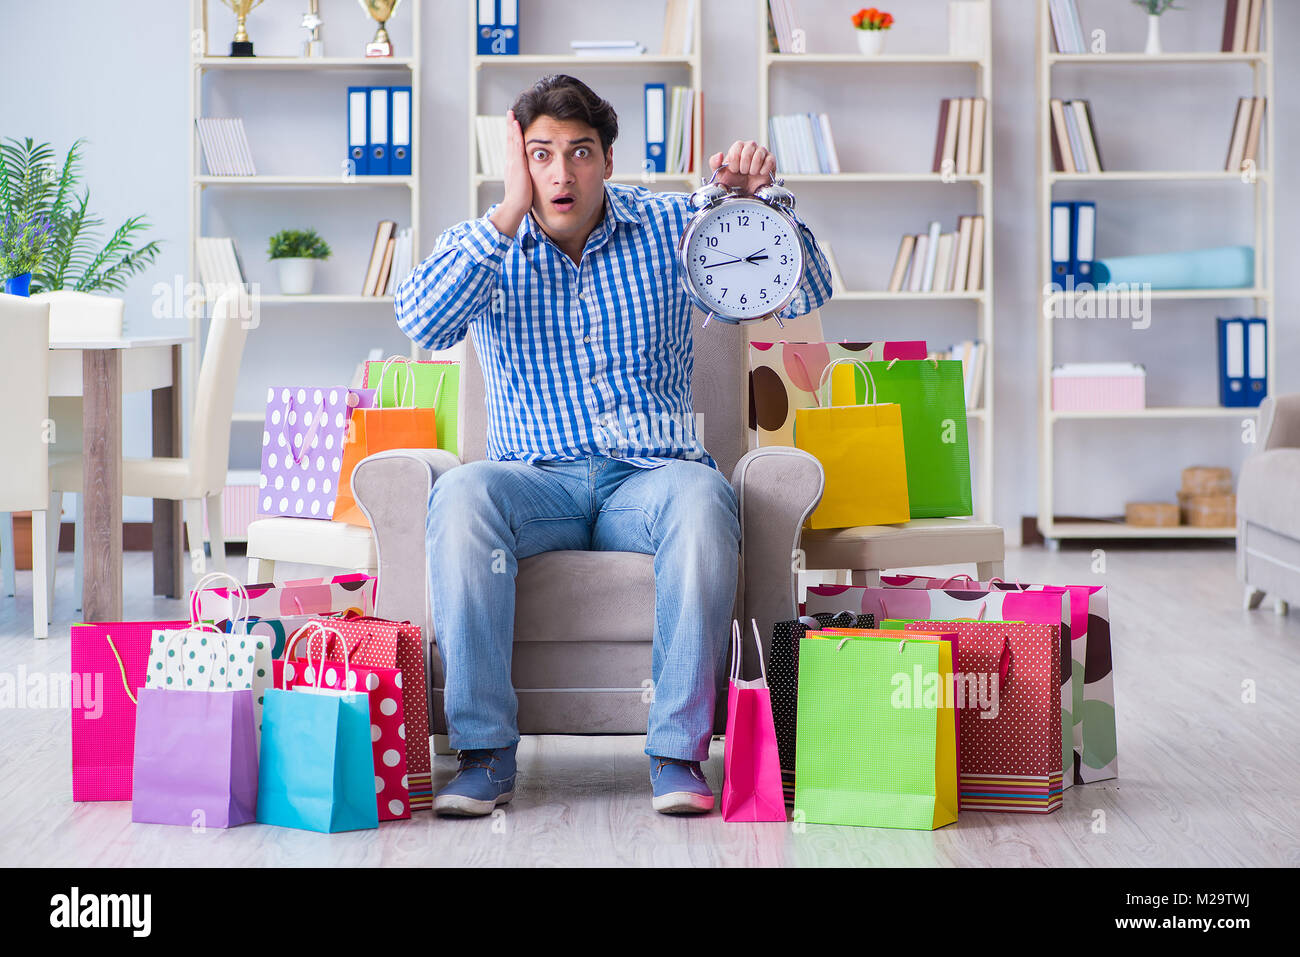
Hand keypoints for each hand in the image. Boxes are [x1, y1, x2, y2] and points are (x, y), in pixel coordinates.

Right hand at [491, 109, 533, 236]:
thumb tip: (530, 180)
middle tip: (510, 114)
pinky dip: (515, 133)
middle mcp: (510, 162)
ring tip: (511, 114)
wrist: (515, 206)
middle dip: (510, 127)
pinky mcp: (516, 163)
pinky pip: (516, 144)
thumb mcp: (525, 186)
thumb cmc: (522, 200)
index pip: (513, 148)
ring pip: (511, 139)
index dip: (513, 136)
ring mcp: (512, 162)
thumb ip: (526, 179)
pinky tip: (516, 124)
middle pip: (510, 140)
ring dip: (511, 126)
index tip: (514, 126)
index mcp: (513, 167)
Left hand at [707, 140, 776, 195]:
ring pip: (759, 154)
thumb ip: (714, 163)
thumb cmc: (735, 181)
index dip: (735, 162)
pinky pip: (769, 161)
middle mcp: (750, 147)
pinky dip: (763, 170)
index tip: (735, 170)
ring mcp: (762, 152)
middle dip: (744, 166)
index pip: (737, 147)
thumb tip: (719, 154)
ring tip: (751, 173)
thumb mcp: (721, 174)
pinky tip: (760, 173)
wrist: (748, 191)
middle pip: (748, 149)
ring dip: (753, 168)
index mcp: (738, 148)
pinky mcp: (771, 159)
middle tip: (744, 173)